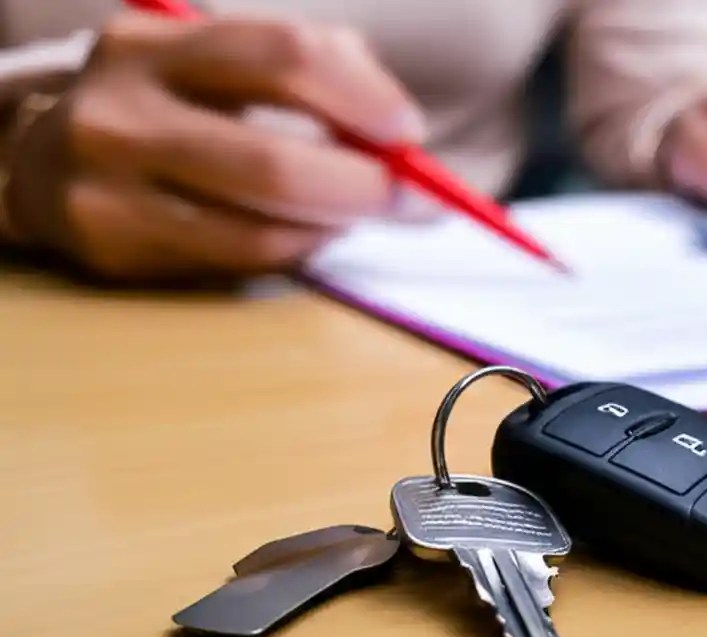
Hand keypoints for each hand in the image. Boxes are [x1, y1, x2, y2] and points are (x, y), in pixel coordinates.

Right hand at [6, 13, 426, 280]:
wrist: (41, 159)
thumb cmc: (167, 104)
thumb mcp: (215, 60)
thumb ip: (307, 72)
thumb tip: (397, 131)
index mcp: (155, 46)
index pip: (283, 57)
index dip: (362, 96)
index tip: (406, 131)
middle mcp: (122, 114)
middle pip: (275, 165)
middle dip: (362, 188)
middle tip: (404, 197)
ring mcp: (109, 189)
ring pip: (261, 229)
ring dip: (333, 227)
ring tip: (354, 213)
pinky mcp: (116, 249)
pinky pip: (238, 263)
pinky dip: (294, 251)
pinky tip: (306, 234)